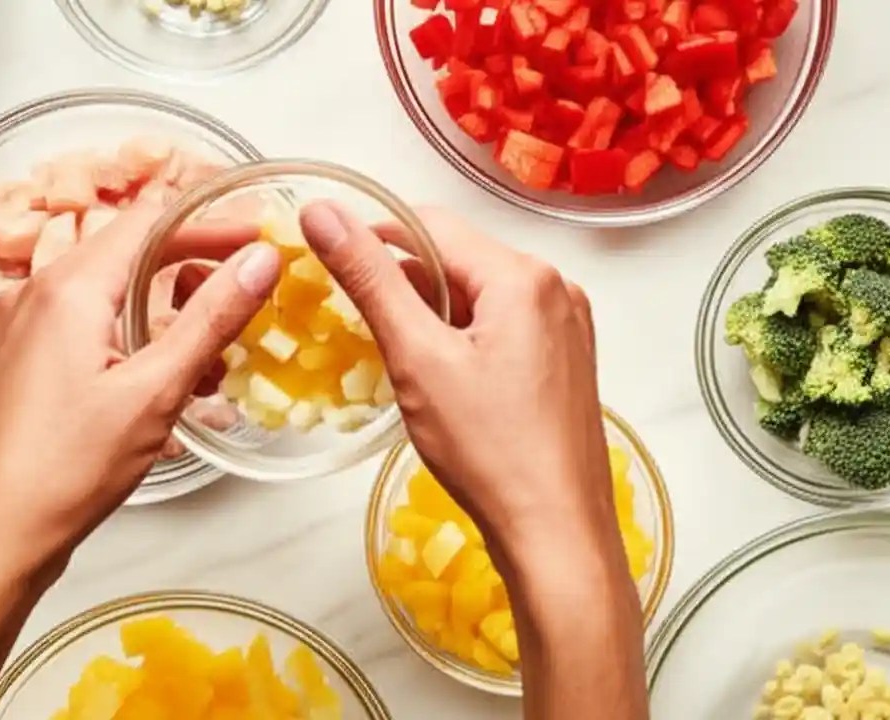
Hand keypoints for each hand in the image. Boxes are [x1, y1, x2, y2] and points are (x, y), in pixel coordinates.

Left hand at [0, 204, 281, 581]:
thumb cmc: (62, 472)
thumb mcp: (154, 392)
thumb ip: (210, 319)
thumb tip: (258, 261)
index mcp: (67, 288)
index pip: (152, 220)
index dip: (212, 222)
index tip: (259, 236)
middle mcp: (33, 295)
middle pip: (128, 253)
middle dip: (193, 271)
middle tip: (246, 299)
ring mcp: (17, 329)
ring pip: (106, 295)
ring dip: (163, 314)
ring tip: (211, 361)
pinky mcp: (14, 364)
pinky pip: (80, 328)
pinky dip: (128, 340)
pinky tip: (158, 384)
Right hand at [299, 202, 646, 719]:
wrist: (557, 534)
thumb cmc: (491, 452)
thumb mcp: (417, 358)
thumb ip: (369, 280)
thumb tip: (323, 214)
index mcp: (524, 277)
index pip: (430, 224)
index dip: (371, 234)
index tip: (326, 256)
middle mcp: (555, 289)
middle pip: (458, 258)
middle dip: (403, 281)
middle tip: (355, 319)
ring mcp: (566, 326)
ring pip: (478, 295)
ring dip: (431, 313)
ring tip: (396, 356)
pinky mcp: (564, 361)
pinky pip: (502, 326)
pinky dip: (461, 338)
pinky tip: (438, 377)